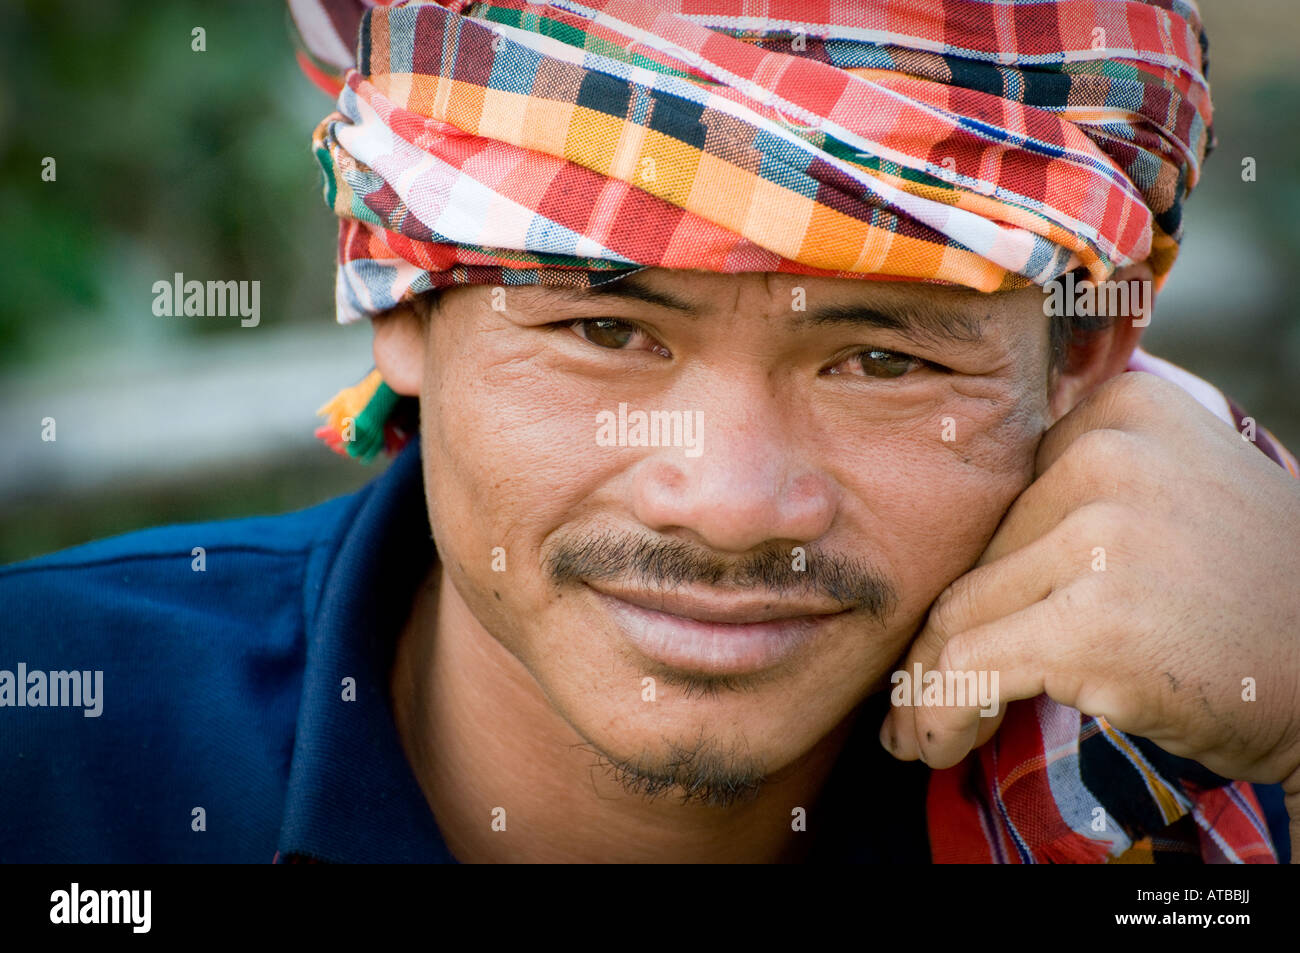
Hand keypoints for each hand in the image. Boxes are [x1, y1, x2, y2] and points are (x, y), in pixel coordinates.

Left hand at [878, 370, 1299, 859]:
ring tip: (912, 730)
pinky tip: (937, 747)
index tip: (940, 632)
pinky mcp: (1095, 620)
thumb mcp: (1172, 495)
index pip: (999, 501)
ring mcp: (1103, 534)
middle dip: (936, 638)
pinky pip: (969, 669)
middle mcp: (1107, 454)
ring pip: (957, 614)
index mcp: (1119, 411)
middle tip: (910, 694)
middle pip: (975, 557)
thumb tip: (954, 549)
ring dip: (924, 685)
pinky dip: (939, 715)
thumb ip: (1077, 490)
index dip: (964, 576)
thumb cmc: (1254, 596)